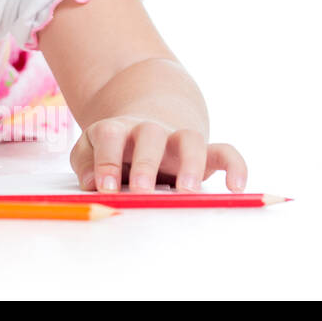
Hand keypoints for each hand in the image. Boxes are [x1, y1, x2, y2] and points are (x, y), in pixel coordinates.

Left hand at [69, 115, 246, 191]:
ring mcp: (178, 139)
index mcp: (117, 129)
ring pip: (189, 139)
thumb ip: (85, 164)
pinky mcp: (204, 152)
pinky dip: (235, 166)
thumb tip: (92, 182)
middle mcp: (149, 130)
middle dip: (145, 163)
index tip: (106, 187)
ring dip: (190, 163)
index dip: (106, 161)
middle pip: (150, 135)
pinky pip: (226, 152)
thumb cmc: (113, 149)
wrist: (142, 130)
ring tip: (187, 191)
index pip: (110, 136)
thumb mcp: (89, 151)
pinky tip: (236, 187)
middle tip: (141, 190)